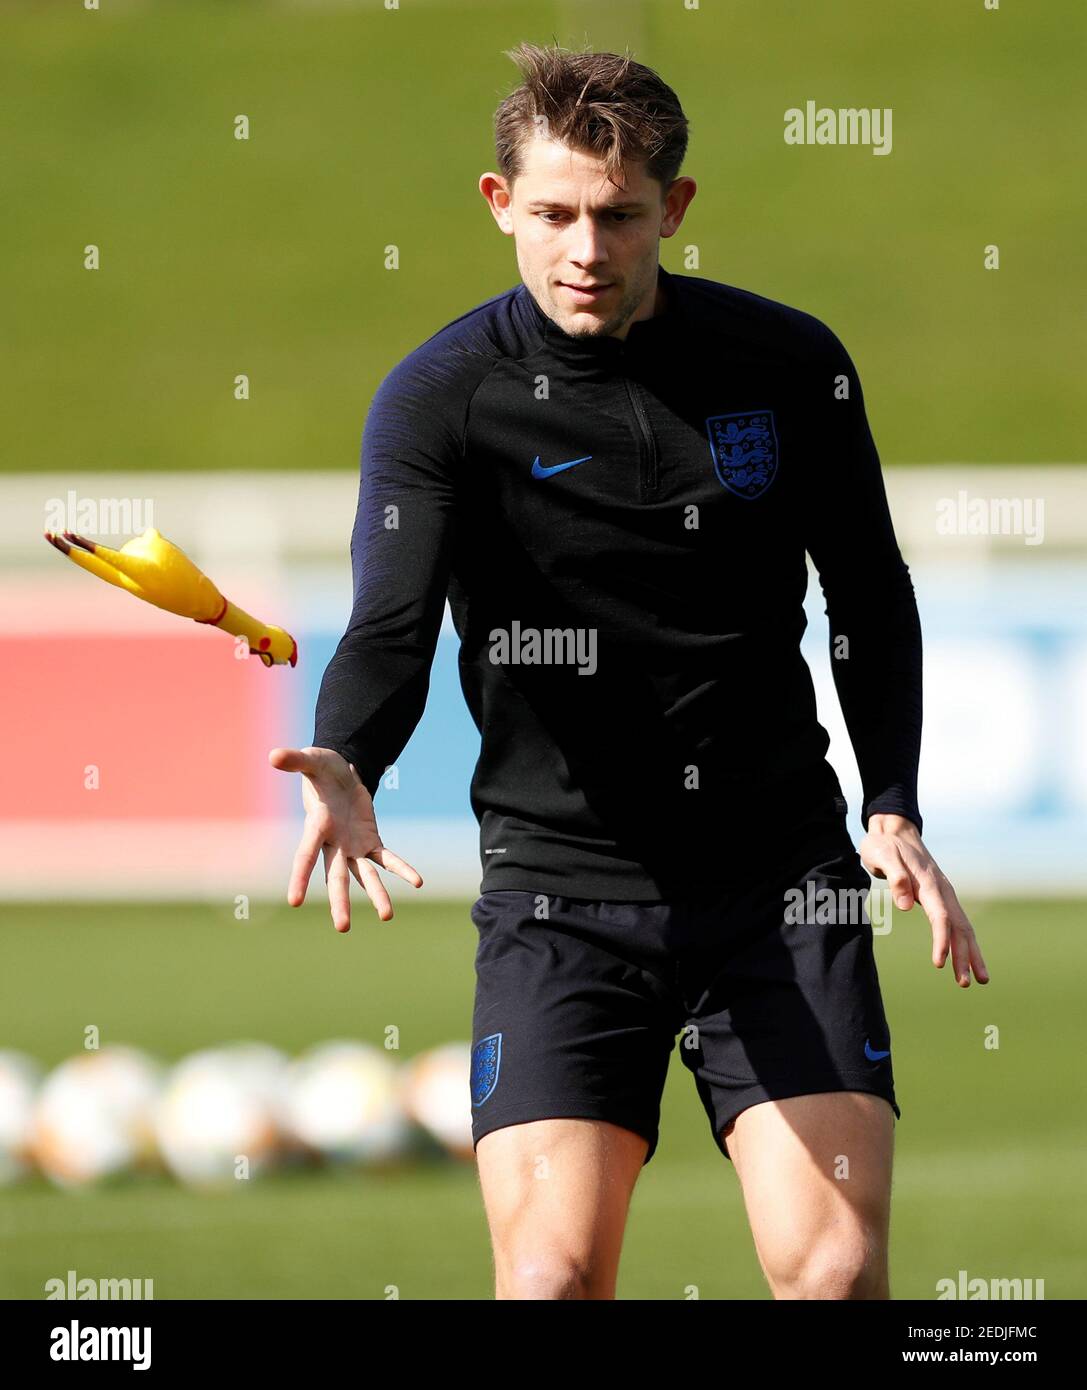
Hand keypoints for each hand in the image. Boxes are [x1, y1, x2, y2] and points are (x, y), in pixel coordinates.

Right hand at [268, 746, 421, 930]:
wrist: (339, 772)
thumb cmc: (321, 766)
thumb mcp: (311, 760)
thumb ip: (295, 760)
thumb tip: (273, 755)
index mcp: (316, 826)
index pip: (305, 855)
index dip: (300, 876)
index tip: (294, 901)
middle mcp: (332, 843)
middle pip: (335, 876)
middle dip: (339, 901)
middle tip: (343, 928)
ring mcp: (351, 846)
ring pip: (363, 875)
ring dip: (375, 894)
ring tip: (388, 916)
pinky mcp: (369, 841)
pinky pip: (386, 858)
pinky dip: (400, 869)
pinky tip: (417, 882)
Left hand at [859, 814, 989, 986]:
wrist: (894, 830)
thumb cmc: (884, 845)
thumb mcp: (882, 856)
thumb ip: (895, 878)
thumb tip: (905, 906)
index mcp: (929, 883)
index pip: (941, 917)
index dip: (941, 942)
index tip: (939, 964)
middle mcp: (942, 890)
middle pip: (959, 927)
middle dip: (965, 956)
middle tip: (966, 983)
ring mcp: (944, 893)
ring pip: (963, 927)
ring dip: (970, 953)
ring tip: (977, 979)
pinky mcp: (939, 897)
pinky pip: (956, 923)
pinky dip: (963, 942)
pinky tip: (966, 958)